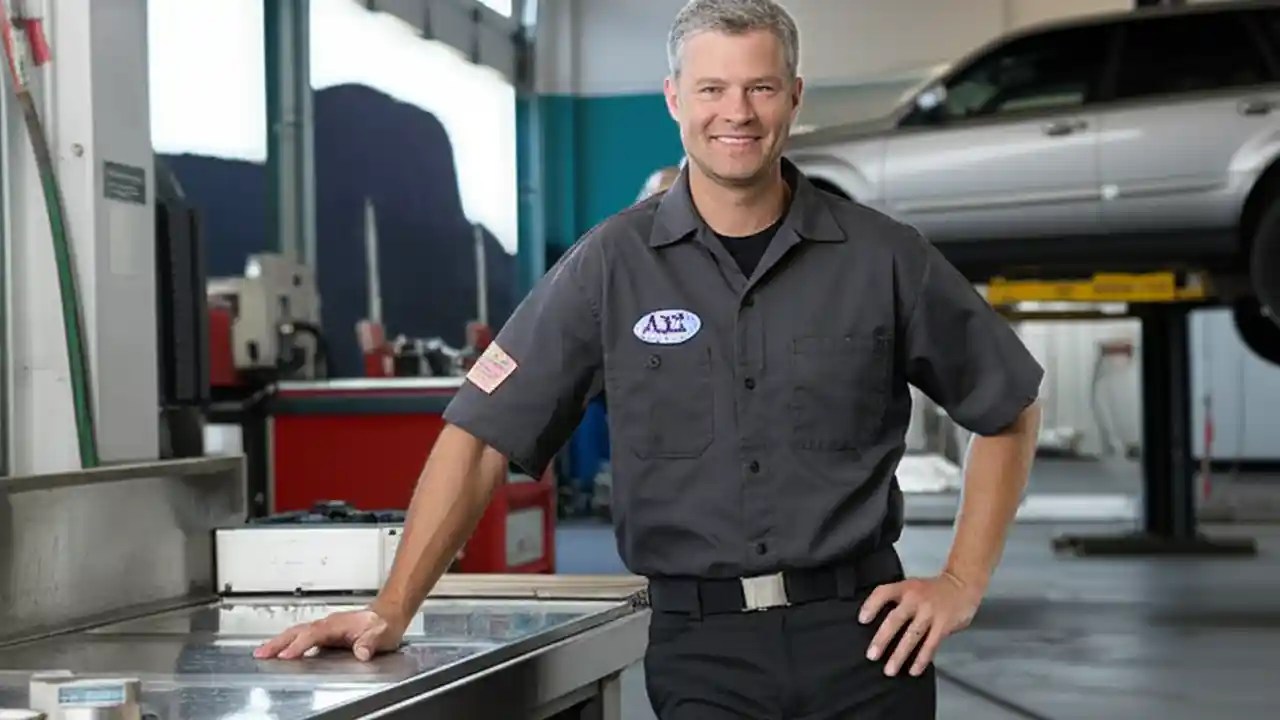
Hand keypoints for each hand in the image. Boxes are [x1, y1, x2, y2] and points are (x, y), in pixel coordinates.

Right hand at [253, 606, 407, 661]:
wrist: (389, 614)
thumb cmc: (384, 623)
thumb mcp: (382, 634)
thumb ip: (370, 643)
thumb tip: (362, 652)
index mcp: (337, 624)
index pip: (313, 634)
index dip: (299, 645)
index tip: (285, 656)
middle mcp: (328, 624)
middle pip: (297, 631)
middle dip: (278, 642)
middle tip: (260, 653)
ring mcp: (326, 628)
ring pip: (297, 632)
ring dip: (279, 642)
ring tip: (262, 653)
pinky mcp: (326, 634)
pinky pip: (302, 636)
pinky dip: (289, 643)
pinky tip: (282, 651)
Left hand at [858, 572, 981, 676]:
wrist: (962, 584)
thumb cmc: (931, 589)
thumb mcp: (912, 587)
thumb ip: (899, 601)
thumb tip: (877, 622)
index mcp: (905, 588)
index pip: (883, 592)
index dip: (871, 605)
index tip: (862, 620)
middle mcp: (915, 599)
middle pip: (895, 619)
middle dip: (882, 639)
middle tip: (872, 655)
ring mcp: (930, 613)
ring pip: (912, 636)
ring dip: (899, 655)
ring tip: (889, 670)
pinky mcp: (943, 626)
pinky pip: (930, 645)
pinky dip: (921, 659)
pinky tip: (913, 670)